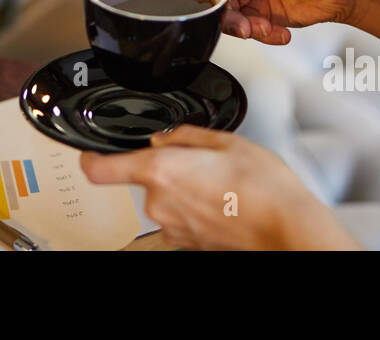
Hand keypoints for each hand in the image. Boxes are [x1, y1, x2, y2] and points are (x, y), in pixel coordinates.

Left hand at [79, 125, 359, 249]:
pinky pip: (182, 218)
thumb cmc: (263, 187)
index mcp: (160, 171)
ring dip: (183, 190)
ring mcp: (173, 228)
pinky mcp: (189, 243)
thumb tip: (166, 136)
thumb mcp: (226, 140)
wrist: (287, 228)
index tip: (92, 150)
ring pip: (165, 199)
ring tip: (220, 183)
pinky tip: (224, 201)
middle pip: (144, 180)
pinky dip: (196, 208)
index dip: (91, 157)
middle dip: (167, 168)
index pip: (99, 169)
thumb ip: (185, 135)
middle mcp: (159, 204)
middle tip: (200, 161)